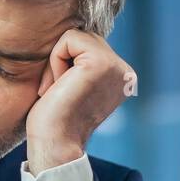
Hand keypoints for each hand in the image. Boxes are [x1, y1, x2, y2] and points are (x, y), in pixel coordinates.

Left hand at [25, 29, 134, 173]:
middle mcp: (124, 72)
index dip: (67, 64)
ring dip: (57, 62)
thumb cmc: (55, 119)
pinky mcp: (100, 63)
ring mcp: (116, 67)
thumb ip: (82, 62)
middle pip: (83, 38)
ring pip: (75, 37)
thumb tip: (73, 36)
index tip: (63, 93)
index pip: (88, 46)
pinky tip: (58, 86)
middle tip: (58, 92)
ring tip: (59, 89)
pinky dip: (55, 61)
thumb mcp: (75, 84)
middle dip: (61, 61)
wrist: (54, 144)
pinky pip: (68, 39)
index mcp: (122, 77)